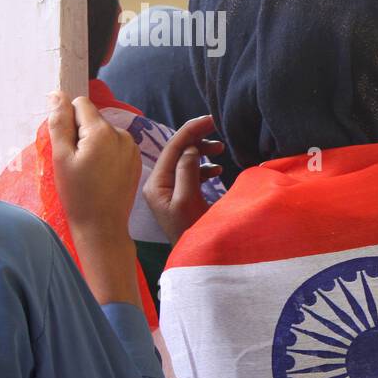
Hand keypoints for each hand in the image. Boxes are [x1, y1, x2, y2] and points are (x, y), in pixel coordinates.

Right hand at [49, 92, 139, 239]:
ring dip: (93, 144)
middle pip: (93, 118)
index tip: (66, 144)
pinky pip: (116, 145)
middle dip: (80, 133)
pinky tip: (101, 174)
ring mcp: (132, 147)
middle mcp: (123, 134)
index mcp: (103, 131)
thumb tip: (57, 94)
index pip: (80, 104)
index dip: (68, 120)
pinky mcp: (136, 159)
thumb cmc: (77, 193)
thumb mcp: (61, 157)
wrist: (103, 225)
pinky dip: (106, 154)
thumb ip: (59, 122)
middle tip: (75, 162)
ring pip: (104, 132)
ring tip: (88, 170)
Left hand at [143, 115, 223, 244]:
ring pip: (186, 161)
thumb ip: (187, 172)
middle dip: (197, 140)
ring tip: (221, 149)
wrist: (195, 258)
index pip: (173, 149)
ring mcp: (170, 191)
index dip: (191, 131)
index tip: (209, 120)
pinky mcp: (181, 197)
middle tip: (217, 130)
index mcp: (157, 183)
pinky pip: (192, 173)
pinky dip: (205, 167)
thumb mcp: (187, 201)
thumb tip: (191, 149)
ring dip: (203, 153)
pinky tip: (217, 170)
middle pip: (177, 152)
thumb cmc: (190, 232)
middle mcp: (160, 184)